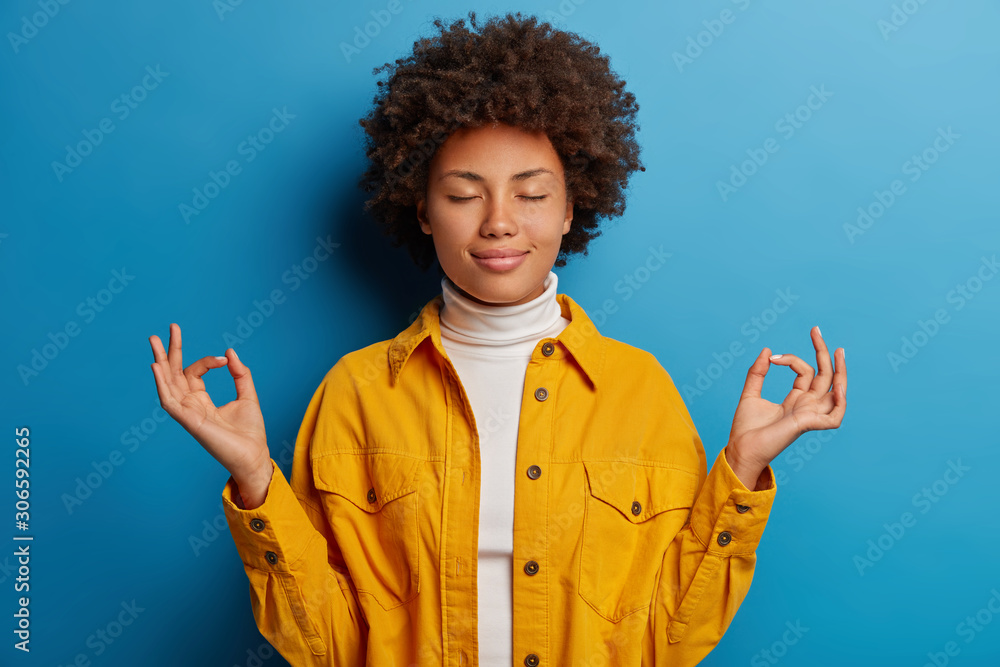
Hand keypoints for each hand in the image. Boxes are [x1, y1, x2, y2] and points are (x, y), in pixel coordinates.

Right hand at [148, 323, 271, 488]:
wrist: (254, 455)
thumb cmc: (250, 431)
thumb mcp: (247, 396)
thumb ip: (240, 374)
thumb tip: (230, 351)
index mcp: (202, 400)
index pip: (194, 372)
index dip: (207, 361)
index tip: (223, 359)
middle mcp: (190, 405)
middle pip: (174, 374)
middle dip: (170, 351)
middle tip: (170, 328)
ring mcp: (187, 413)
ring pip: (168, 384)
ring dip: (160, 362)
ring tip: (154, 340)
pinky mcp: (189, 421)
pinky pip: (169, 401)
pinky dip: (161, 384)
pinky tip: (157, 367)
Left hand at [726, 326, 846, 486]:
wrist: (741, 449)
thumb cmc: (746, 428)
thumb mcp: (750, 394)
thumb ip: (757, 373)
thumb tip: (766, 350)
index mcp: (795, 400)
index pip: (805, 373)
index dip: (790, 359)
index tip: (772, 357)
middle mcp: (806, 407)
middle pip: (825, 377)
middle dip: (823, 353)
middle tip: (815, 330)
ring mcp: (810, 415)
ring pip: (835, 392)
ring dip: (840, 372)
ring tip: (838, 350)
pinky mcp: (808, 424)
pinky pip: (835, 416)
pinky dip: (840, 401)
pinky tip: (837, 385)